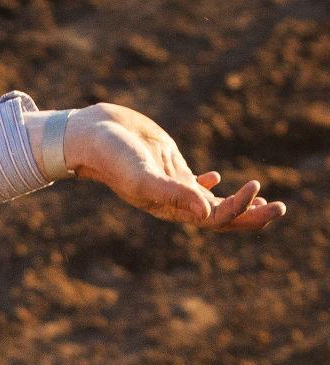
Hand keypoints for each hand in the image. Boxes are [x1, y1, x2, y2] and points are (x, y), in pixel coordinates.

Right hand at [61, 102, 286, 231]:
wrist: (92, 136)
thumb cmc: (113, 157)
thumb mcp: (143, 174)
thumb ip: (172, 193)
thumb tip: (205, 209)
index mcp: (168, 209)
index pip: (212, 219)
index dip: (239, 210)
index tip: (256, 188)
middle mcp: (172, 201)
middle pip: (218, 217)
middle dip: (250, 215)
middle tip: (280, 208)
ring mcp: (171, 184)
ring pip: (210, 202)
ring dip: (238, 203)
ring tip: (262, 199)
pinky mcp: (168, 165)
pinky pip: (192, 183)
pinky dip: (209, 185)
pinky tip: (217, 177)